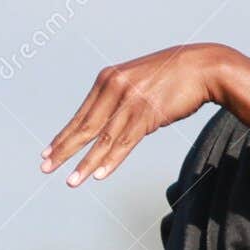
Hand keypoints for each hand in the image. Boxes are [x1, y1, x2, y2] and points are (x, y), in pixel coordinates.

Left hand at [41, 43, 228, 186]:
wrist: (204, 68)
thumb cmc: (174, 77)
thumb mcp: (139, 82)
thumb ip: (122, 98)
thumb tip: (112, 123)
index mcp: (108, 80)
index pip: (81, 115)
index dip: (64, 137)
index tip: (49, 153)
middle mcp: (114, 88)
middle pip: (84, 127)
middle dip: (64, 151)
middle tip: (45, 168)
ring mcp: (130, 101)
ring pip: (103, 139)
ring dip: (85, 163)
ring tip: (71, 181)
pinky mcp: (147, 114)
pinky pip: (125, 142)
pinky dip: (111, 160)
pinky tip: (98, 174)